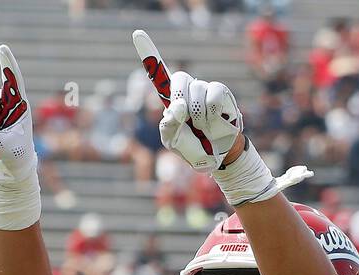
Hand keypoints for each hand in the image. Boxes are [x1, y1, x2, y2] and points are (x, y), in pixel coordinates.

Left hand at [134, 29, 243, 172]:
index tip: (137, 34)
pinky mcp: (221, 92)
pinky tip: (215, 122)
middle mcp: (187, 89)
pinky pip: (213, 95)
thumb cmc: (193, 147)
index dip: (149, 53)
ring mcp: (204, 89)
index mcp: (171, 99)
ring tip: (203, 128)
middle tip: (185, 118)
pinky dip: (212, 112)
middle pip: (178, 78)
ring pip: (197, 90)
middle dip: (180, 98)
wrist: (217, 157)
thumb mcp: (173, 141)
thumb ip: (169, 126)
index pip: (159, 74)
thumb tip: (178, 107)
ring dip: (199, 115)